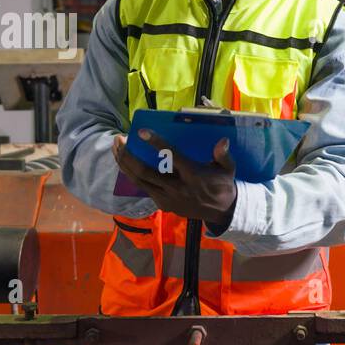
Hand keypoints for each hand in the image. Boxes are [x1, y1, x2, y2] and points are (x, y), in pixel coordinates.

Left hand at [112, 129, 237, 230]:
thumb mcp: (228, 169)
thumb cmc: (223, 185)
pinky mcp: (163, 204)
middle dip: (129, 155)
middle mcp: (177, 188)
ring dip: (125, 164)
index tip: (141, 132)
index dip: (156, 144)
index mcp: (193, 176)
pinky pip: (143, 187)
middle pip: (145, 171)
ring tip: (116, 148)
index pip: (172, 157)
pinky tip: (125, 163)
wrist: (222, 213)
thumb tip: (223, 141)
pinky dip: (131, 174)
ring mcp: (168, 198)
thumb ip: (223, 155)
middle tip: (120, 139)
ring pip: (139, 181)